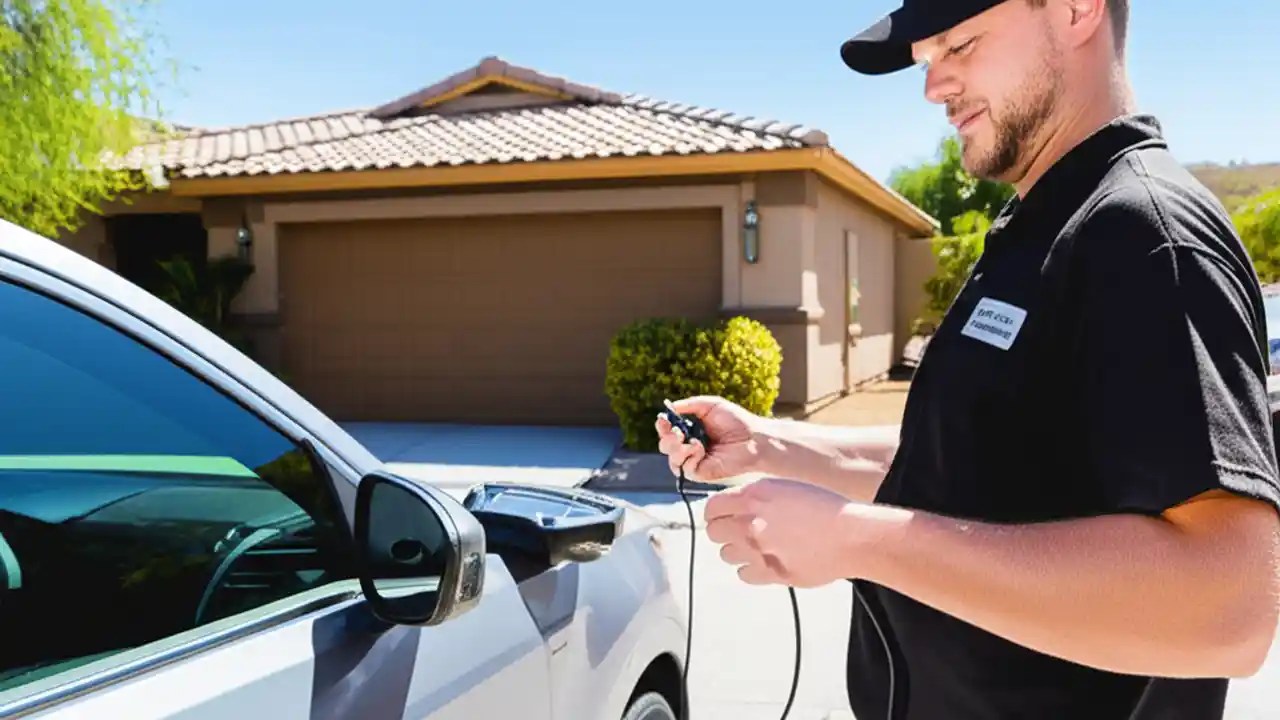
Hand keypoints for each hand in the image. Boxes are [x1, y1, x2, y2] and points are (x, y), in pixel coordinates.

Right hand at [654, 396, 770, 481]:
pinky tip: (699, 448)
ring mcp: (696, 462)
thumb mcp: (710, 405)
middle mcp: (690, 447)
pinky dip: (689, 456)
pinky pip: (685, 469)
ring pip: (672, 460)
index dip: (662, 427)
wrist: (754, 438)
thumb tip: (670, 407)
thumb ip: (689, 405)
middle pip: (665, 447)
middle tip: (676, 432)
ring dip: (675, 449)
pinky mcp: (702, 473)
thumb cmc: (736, 421)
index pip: (668, 432)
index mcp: (691, 432)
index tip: (663, 420)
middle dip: (666, 439)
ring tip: (689, 441)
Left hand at [704, 477, 859, 587]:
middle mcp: (750, 522)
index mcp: (754, 496)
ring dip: (736, 551)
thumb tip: (737, 506)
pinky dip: (751, 570)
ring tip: (756, 547)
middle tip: (737, 533)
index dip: (715, 513)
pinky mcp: (770, 573)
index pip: (712, 507)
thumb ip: (757, 497)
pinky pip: (743, 574)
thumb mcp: (786, 487)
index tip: (720, 516)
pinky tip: (765, 561)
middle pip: (713, 532)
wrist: (850, 536)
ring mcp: (758, 550)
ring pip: (725, 554)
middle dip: (722, 531)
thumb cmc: (826, 509)